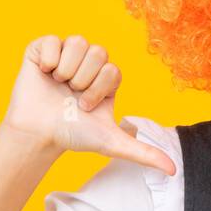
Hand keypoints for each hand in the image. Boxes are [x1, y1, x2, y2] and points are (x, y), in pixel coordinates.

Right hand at [1, 34, 175, 174]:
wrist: (37, 133)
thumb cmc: (73, 134)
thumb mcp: (112, 143)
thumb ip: (143, 153)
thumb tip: (173, 169)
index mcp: (107, 78)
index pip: (113, 69)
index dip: (98, 89)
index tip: (86, 106)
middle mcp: (89, 62)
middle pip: (99, 52)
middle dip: (84, 80)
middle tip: (72, 96)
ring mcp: (67, 53)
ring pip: (78, 42)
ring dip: (67, 70)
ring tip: (58, 85)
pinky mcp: (43, 49)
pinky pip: (52, 40)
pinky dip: (48, 59)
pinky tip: (45, 74)